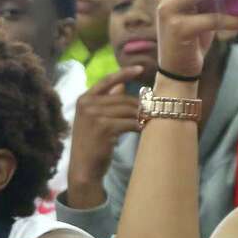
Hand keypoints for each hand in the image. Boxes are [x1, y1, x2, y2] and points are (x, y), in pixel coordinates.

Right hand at [65, 67, 143, 208]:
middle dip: (140, 105)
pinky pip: (129, 123)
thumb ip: (106, 101)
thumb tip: (121, 84)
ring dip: (142, 116)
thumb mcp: (94, 119)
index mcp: (84, 99)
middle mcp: (87, 104)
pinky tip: (144, 130)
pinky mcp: (104, 128)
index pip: (107, 81)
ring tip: (151, 119)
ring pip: (128, 110)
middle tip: (154, 109)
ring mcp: (95, 116)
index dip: (124, 73)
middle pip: (122, 98)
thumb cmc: (91, 144)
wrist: (83, 168)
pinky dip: (139, 126)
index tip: (140, 69)